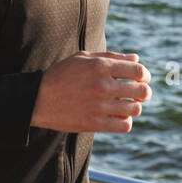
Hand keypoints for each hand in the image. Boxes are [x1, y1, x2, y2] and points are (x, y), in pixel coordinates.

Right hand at [30, 51, 151, 133]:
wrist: (37, 99)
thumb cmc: (60, 75)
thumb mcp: (82, 58)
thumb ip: (111, 57)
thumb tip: (135, 58)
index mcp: (101, 66)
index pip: (138, 70)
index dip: (144, 74)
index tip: (142, 78)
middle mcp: (103, 85)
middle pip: (141, 91)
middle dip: (144, 92)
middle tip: (140, 93)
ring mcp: (99, 106)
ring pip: (135, 109)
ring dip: (134, 107)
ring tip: (126, 105)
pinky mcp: (95, 123)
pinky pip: (124, 125)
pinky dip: (125, 121)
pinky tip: (118, 116)